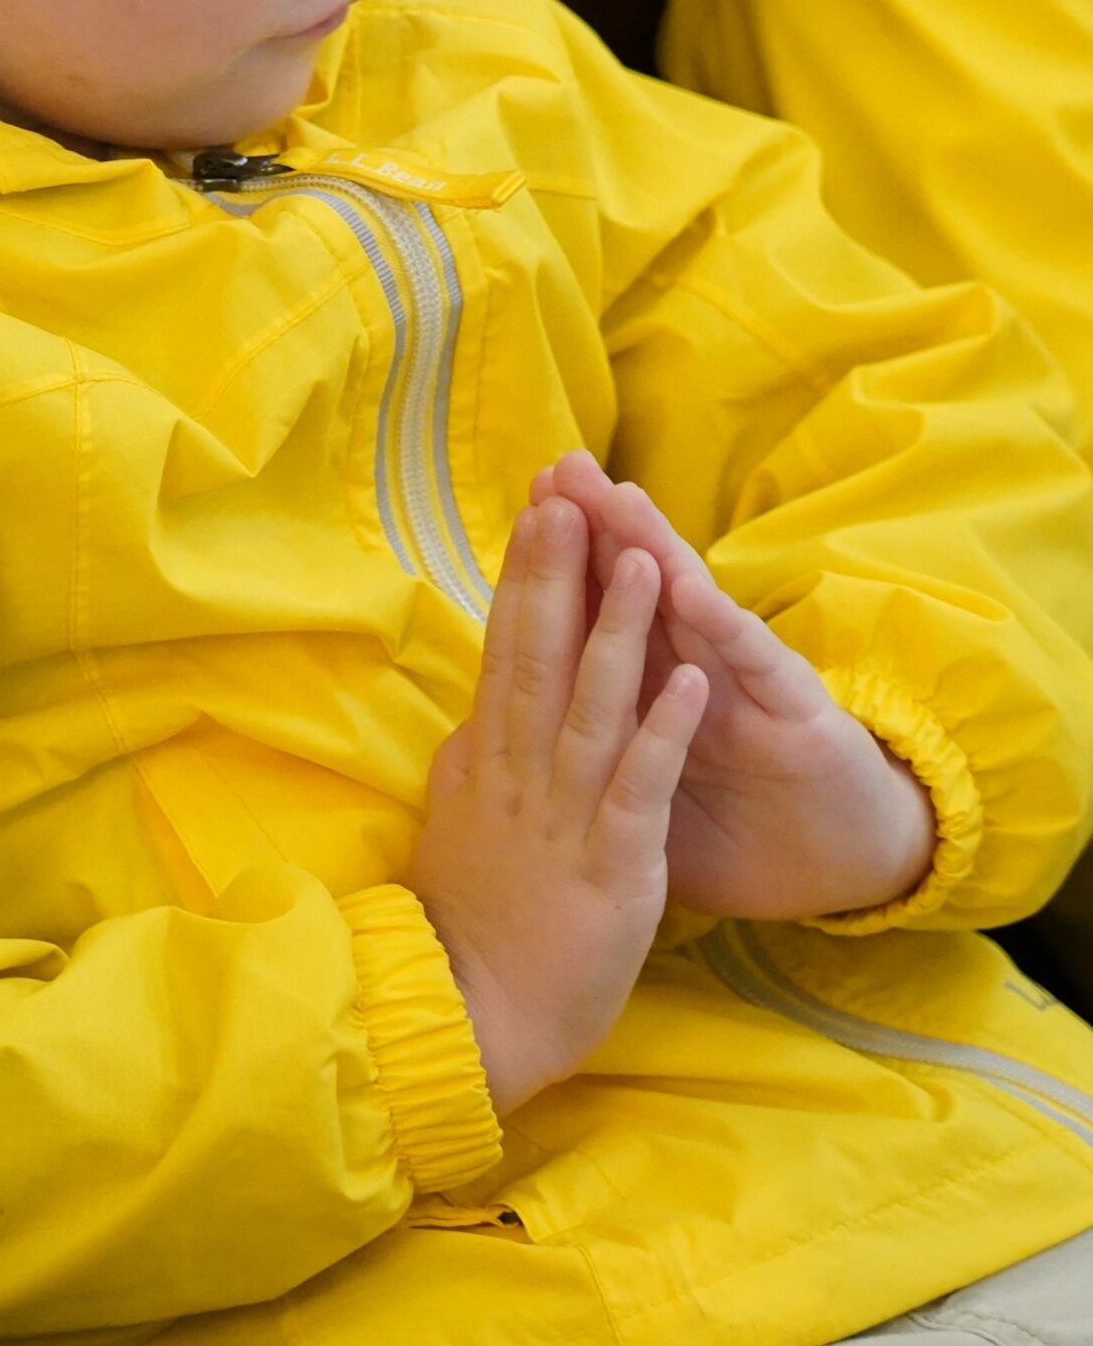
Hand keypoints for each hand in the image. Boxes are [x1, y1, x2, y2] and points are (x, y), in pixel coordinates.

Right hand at [409, 497, 706, 1112]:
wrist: (469, 1020)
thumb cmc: (468, 929)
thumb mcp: (457, 830)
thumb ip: (470, 769)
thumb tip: (470, 720)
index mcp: (489, 762)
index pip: (506, 650)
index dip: (524, 576)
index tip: (537, 509)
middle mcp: (520, 774)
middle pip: (540, 655)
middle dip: (559, 573)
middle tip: (571, 494)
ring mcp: (565, 816)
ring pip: (593, 705)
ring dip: (619, 630)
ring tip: (641, 561)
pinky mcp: (614, 865)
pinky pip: (642, 785)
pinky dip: (666, 730)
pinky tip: (692, 681)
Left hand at [532, 455, 936, 920]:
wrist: (837, 877)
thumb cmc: (734, 831)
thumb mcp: (644, 797)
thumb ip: (592, 755)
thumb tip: (508, 743)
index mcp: (654, 690)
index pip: (600, 614)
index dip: (560, 566)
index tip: (517, 511)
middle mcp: (699, 669)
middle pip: (640, 589)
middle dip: (599, 527)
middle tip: (560, 468)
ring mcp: (747, 683)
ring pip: (694, 605)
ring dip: (656, 551)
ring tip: (616, 498)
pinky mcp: (797, 712)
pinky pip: (754, 663)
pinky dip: (722, 625)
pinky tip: (690, 589)